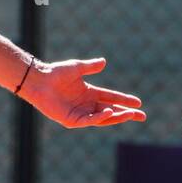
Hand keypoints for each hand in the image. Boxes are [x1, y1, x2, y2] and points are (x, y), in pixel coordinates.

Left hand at [19, 57, 145, 128]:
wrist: (39, 80)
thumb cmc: (55, 73)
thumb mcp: (76, 68)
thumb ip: (90, 66)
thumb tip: (104, 62)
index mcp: (89, 93)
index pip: (111, 97)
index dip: (124, 100)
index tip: (138, 102)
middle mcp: (86, 104)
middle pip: (111, 111)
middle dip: (126, 113)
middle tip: (141, 115)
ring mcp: (79, 113)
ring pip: (103, 118)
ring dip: (116, 117)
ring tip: (130, 115)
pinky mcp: (71, 120)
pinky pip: (89, 121)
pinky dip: (100, 118)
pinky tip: (110, 113)